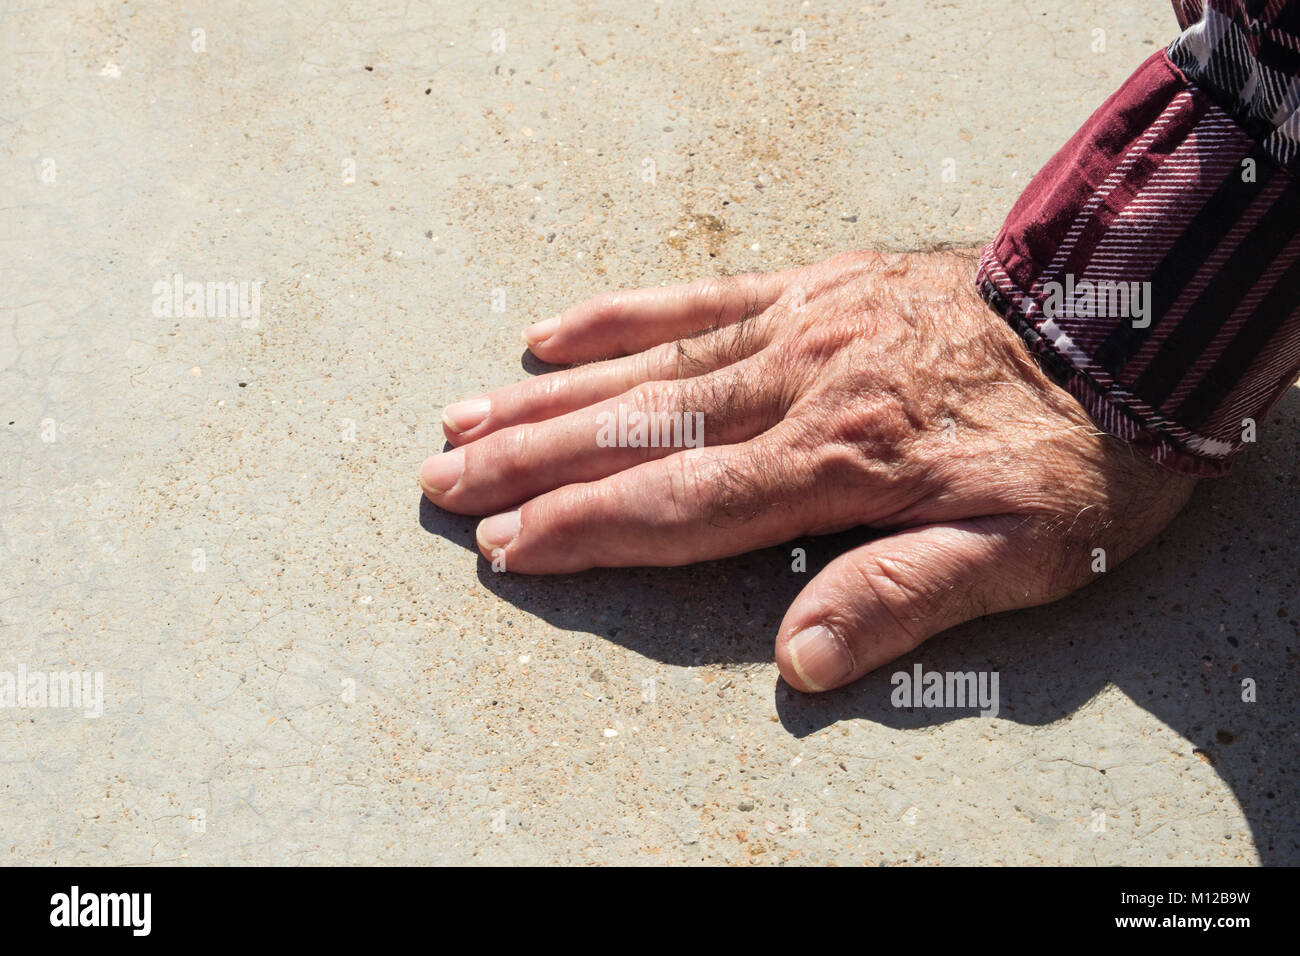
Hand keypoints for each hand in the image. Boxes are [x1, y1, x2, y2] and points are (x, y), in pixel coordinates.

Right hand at [421, 251, 1196, 691]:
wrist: (1125, 320)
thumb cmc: (1077, 452)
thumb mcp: (1023, 553)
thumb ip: (904, 602)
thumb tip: (796, 663)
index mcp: (840, 463)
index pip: (681, 509)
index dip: (584, 531)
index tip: (505, 549)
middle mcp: (798, 388)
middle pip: (635, 436)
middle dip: (529, 466)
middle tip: (439, 483)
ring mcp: (798, 327)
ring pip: (645, 369)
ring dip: (547, 400)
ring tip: (463, 419)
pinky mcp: (812, 285)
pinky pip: (694, 298)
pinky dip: (616, 317)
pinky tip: (551, 334)